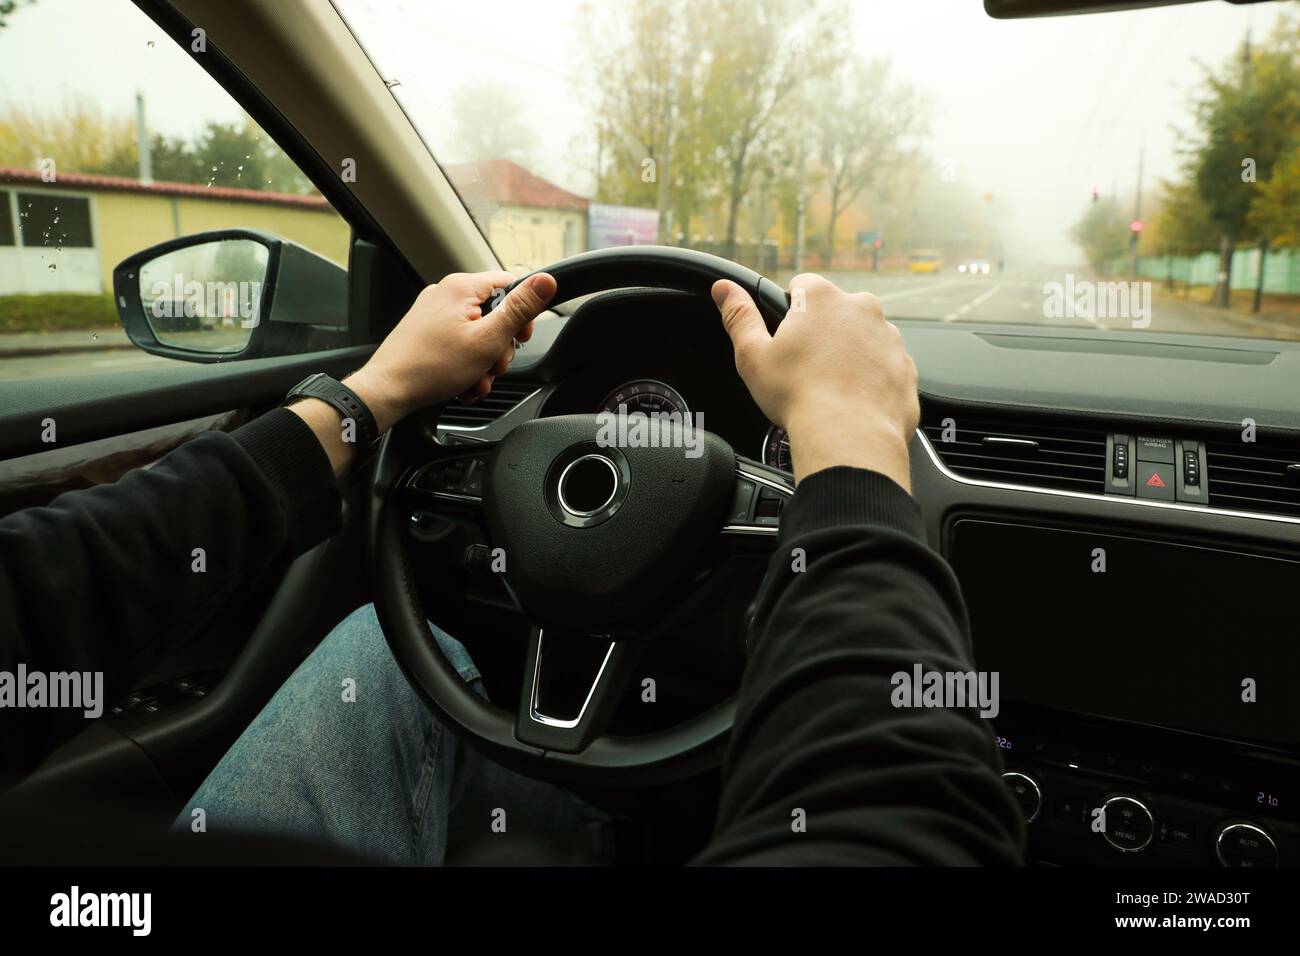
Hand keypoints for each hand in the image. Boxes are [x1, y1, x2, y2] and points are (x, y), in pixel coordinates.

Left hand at [346, 270, 556, 431]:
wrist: (388, 391)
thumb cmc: (431, 367)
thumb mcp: (488, 339)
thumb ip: (520, 310)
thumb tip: (546, 281)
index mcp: (462, 288)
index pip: (510, 285)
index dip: (521, 315)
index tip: (519, 338)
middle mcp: (446, 295)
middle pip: (495, 314)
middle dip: (499, 347)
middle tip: (491, 366)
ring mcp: (434, 314)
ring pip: (478, 335)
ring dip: (484, 362)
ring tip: (474, 380)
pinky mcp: (427, 332)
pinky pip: (460, 344)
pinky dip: (466, 365)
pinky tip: (463, 383)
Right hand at [711, 273, 918, 489]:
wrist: (849, 438)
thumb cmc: (798, 396)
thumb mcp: (753, 356)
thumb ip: (738, 316)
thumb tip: (724, 289)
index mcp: (822, 298)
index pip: (802, 285)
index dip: (789, 311)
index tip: (785, 339)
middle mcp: (862, 309)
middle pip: (835, 312)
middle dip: (821, 333)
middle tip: (804, 369)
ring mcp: (889, 337)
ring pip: (862, 339)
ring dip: (848, 355)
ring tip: (829, 389)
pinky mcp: (906, 367)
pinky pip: (883, 367)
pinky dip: (870, 379)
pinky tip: (852, 402)